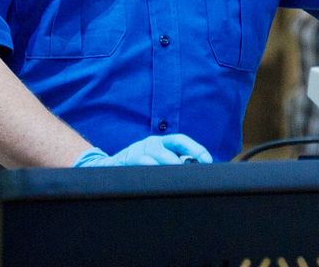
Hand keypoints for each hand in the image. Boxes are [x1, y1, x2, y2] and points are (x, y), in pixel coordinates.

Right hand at [72, 134, 213, 166]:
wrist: (110, 168)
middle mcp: (152, 144)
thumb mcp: (158, 161)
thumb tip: (198, 172)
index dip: (196, 148)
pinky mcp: (126, 161)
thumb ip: (176, 164)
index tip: (208, 161)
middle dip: (181, 159)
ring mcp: (138, 151)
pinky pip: (139, 164)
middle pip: (170, 146)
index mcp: (162, 142)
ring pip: (155, 156)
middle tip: (190, 171)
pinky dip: (148, 169)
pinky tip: (155, 179)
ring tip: (176, 175)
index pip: (181, 140)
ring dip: (167, 164)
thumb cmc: (141, 165)